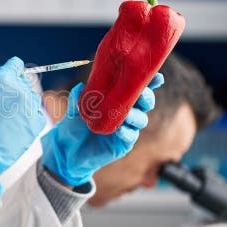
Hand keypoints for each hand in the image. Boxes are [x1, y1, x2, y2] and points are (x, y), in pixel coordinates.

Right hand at [0, 57, 46, 193]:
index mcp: (4, 79)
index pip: (15, 64)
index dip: (9, 70)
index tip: (5, 78)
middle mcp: (21, 91)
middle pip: (24, 81)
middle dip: (15, 86)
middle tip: (1, 100)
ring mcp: (30, 109)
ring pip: (32, 97)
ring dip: (23, 101)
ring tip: (7, 114)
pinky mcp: (36, 125)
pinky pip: (37, 114)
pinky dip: (29, 116)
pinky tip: (16, 123)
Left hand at [40, 73, 162, 185]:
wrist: (68, 149)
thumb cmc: (74, 124)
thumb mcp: (75, 108)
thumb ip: (78, 96)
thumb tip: (80, 86)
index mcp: (119, 98)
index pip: (137, 87)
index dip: (150, 82)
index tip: (158, 77)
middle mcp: (127, 111)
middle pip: (146, 103)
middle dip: (146, 97)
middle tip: (139, 95)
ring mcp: (127, 128)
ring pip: (142, 119)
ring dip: (136, 115)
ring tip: (125, 115)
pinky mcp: (124, 143)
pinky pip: (131, 136)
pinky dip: (127, 132)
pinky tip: (119, 130)